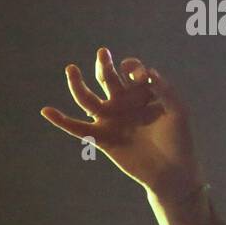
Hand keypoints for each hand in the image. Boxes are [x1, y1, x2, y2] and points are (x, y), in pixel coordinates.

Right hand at [40, 48, 203, 197]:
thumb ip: (165, 90)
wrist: (173, 172)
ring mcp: (111, 120)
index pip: (132, 72)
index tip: (141, 77)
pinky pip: (77, 127)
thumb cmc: (179, 141)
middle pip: (108, 79)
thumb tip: (148, 71)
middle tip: (103, 53)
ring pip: (88, 98)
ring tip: (71, 68)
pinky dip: (61, 121)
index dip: (133, 68)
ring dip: (77, 83)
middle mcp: (124, 104)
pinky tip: (46, 111)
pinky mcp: (102, 138)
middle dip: (105, 65)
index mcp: (143, 95)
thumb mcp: (178, 111)